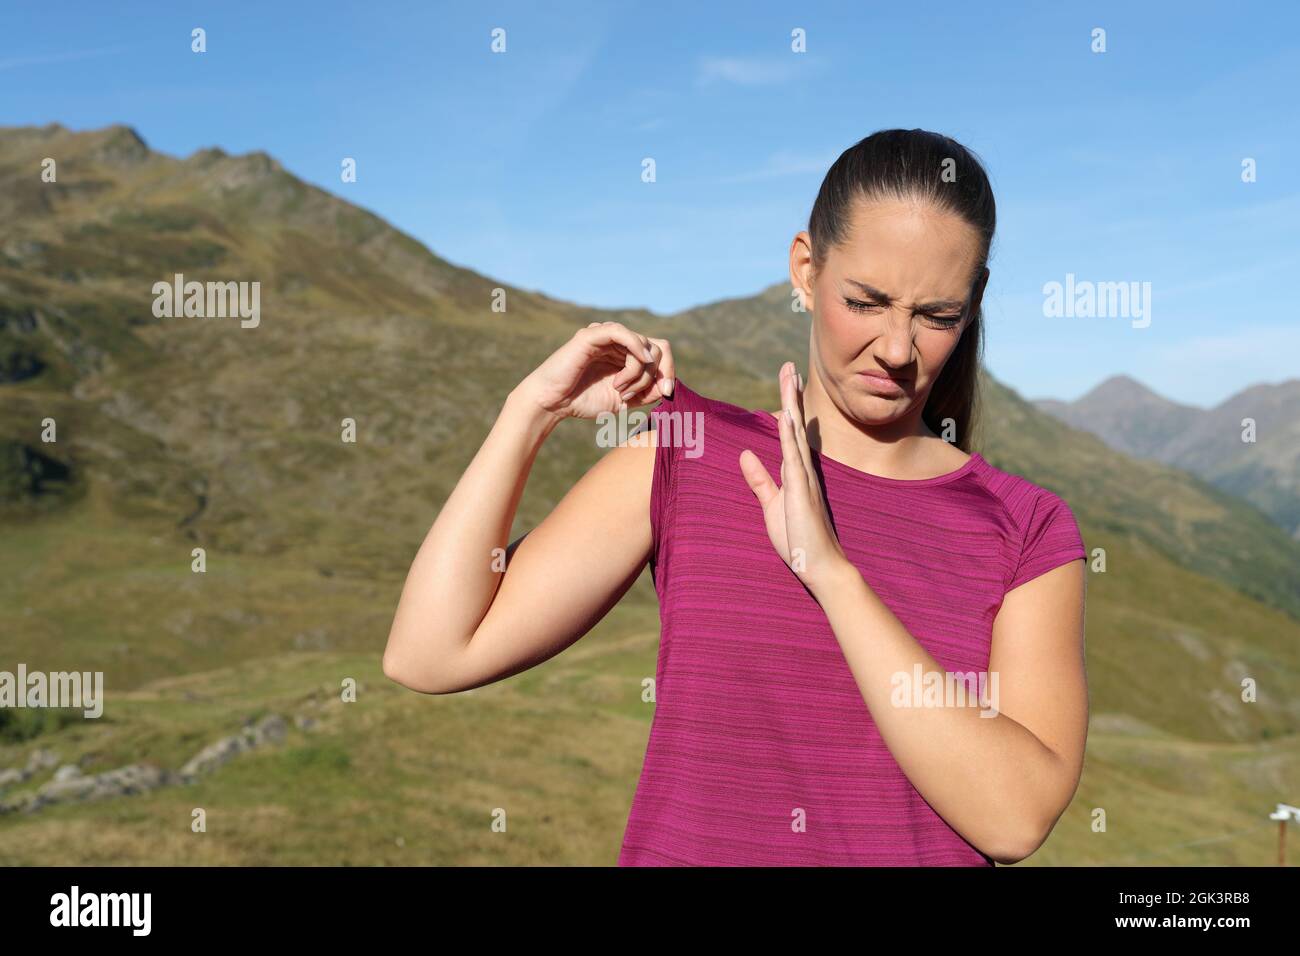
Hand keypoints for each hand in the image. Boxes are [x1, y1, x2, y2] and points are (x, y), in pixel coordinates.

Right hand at [517, 321, 675, 423]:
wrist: (553, 403)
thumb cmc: (583, 401)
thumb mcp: (624, 401)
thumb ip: (647, 393)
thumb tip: (670, 386)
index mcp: (626, 355)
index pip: (661, 353)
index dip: (669, 371)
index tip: (667, 392)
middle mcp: (618, 343)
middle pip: (657, 347)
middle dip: (653, 375)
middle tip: (631, 394)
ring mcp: (606, 337)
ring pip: (643, 344)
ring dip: (638, 372)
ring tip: (618, 389)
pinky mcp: (592, 335)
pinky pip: (622, 332)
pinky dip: (636, 347)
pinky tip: (637, 361)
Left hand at [739, 362, 850, 598]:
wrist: (819, 565)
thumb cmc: (798, 539)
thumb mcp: (771, 505)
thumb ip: (759, 480)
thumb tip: (746, 454)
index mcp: (796, 472)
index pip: (790, 432)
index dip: (788, 407)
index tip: (787, 382)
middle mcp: (804, 469)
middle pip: (796, 424)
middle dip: (792, 395)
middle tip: (790, 366)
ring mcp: (805, 478)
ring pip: (797, 433)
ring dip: (792, 405)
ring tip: (790, 377)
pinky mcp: (802, 490)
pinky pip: (794, 457)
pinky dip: (790, 435)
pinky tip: (789, 415)